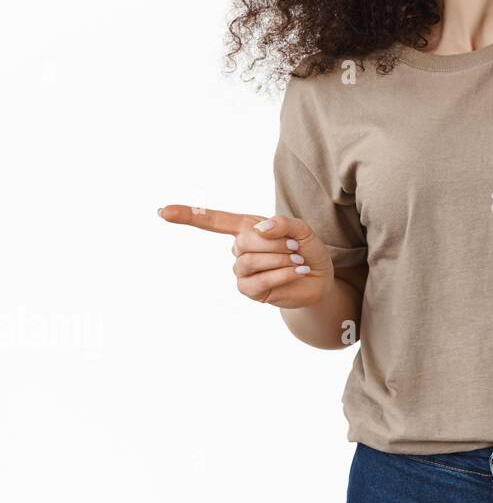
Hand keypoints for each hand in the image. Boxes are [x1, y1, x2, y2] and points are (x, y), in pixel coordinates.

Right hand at [159, 205, 334, 308]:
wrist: (319, 278)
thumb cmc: (307, 250)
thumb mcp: (302, 230)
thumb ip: (282, 223)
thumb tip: (258, 228)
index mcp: (248, 227)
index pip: (214, 220)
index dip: (189, 215)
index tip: (162, 211)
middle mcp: (240, 248)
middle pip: (244, 240)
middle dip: (275, 243)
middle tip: (295, 247)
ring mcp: (242, 270)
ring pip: (250, 261)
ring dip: (280, 259)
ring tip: (296, 260)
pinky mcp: (249, 290)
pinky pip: (258, 281)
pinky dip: (281, 275)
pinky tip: (296, 272)